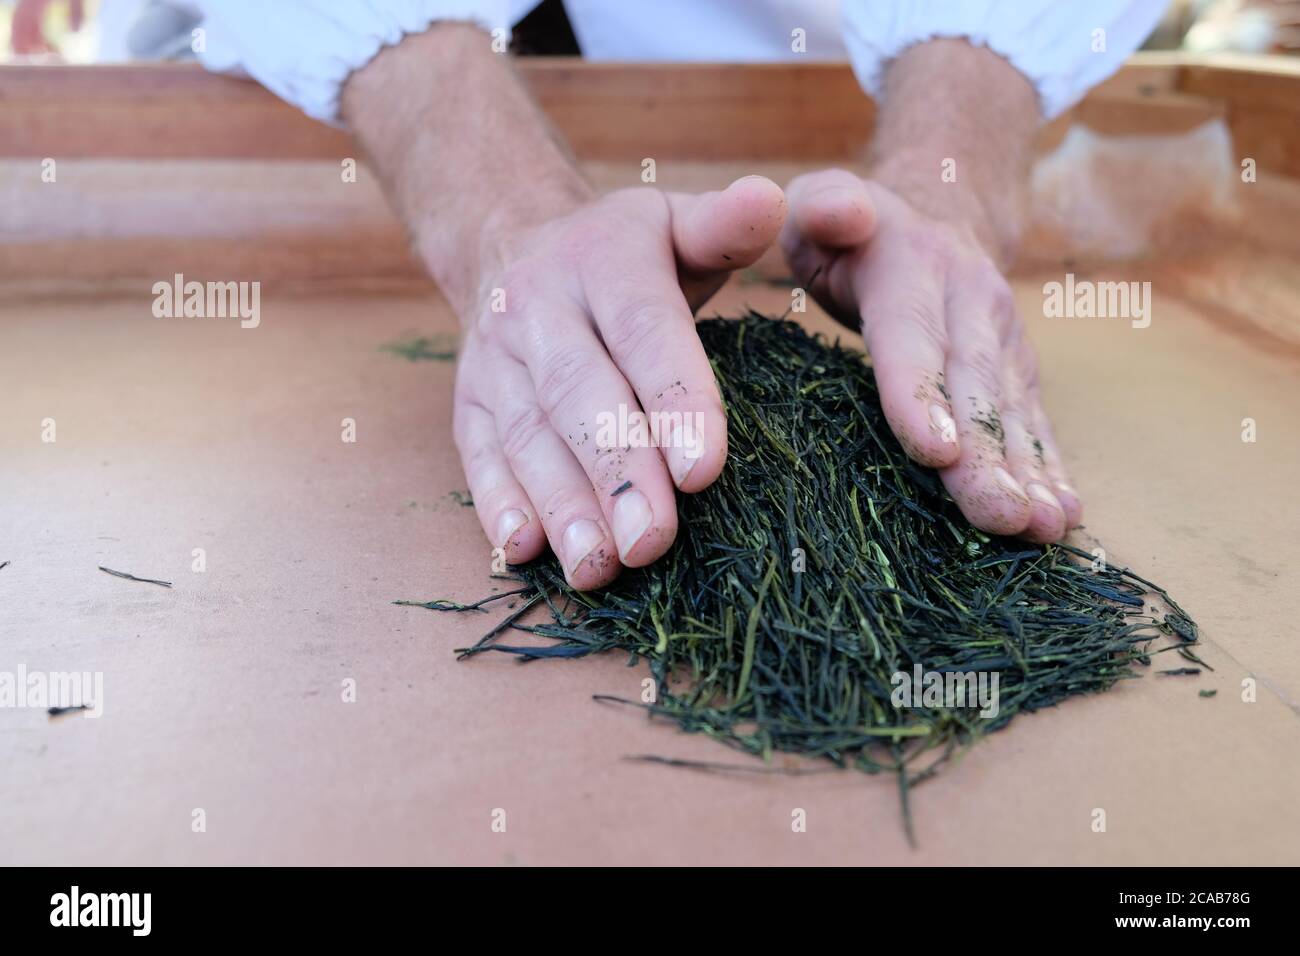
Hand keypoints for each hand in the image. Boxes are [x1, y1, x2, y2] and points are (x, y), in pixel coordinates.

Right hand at [455, 177, 785, 587]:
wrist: (516, 245)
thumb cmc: (630, 257)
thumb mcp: (678, 224)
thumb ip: (727, 225)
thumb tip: (771, 198)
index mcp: (605, 259)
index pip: (644, 331)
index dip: (673, 400)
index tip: (704, 471)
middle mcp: (540, 306)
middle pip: (579, 394)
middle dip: (616, 472)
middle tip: (653, 541)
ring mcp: (495, 359)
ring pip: (526, 435)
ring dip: (560, 506)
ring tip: (599, 568)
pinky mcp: (468, 403)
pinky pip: (477, 454)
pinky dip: (497, 504)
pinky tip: (524, 552)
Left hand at [781, 168, 1079, 542]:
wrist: (936, 207)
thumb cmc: (849, 228)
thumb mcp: (821, 202)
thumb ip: (825, 207)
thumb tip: (843, 214)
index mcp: (910, 270)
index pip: (913, 339)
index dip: (923, 397)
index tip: (938, 453)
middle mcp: (968, 304)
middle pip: (975, 388)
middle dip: (989, 458)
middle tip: (1001, 517)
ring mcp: (1001, 337)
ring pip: (1012, 412)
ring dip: (1030, 474)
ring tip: (1042, 527)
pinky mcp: (1017, 368)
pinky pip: (1034, 421)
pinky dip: (1049, 469)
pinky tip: (1062, 515)